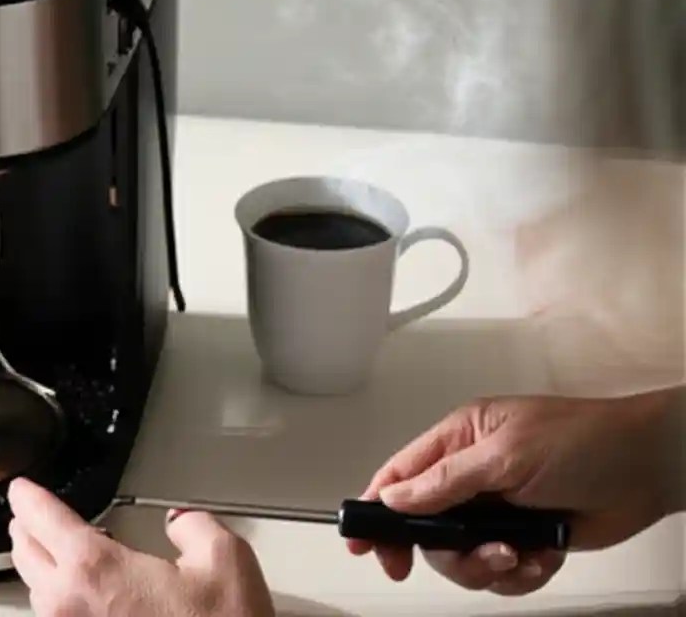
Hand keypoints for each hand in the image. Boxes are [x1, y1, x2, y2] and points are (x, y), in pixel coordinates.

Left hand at [6, 478, 274, 616]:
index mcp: (95, 569)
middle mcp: (70, 606)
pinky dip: (59, 602)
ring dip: (40, 567)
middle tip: (30, 517)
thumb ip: (195, 526)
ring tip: (54, 554)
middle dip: (26, 530)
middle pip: (26, 556)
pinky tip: (83, 598)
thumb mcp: (226, 561)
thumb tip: (181, 523)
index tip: (21, 489)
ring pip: (37, 593)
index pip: (41, 518)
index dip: (28, 496)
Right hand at [348, 390, 678, 595]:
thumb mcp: (507, 454)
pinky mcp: (525, 538)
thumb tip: (396, 498)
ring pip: (461, 557)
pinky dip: (519, 573)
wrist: (650, 467)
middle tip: (474, 560)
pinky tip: (543, 554)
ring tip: (520, 554)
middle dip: (446, 552)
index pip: (399, 477)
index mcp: (458, 440)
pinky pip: (499, 572)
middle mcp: (471, 476)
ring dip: (489, 565)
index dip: (376, 510)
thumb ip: (447, 480)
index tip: (363, 545)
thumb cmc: (586, 439)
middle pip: (426, 529)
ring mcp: (497, 510)